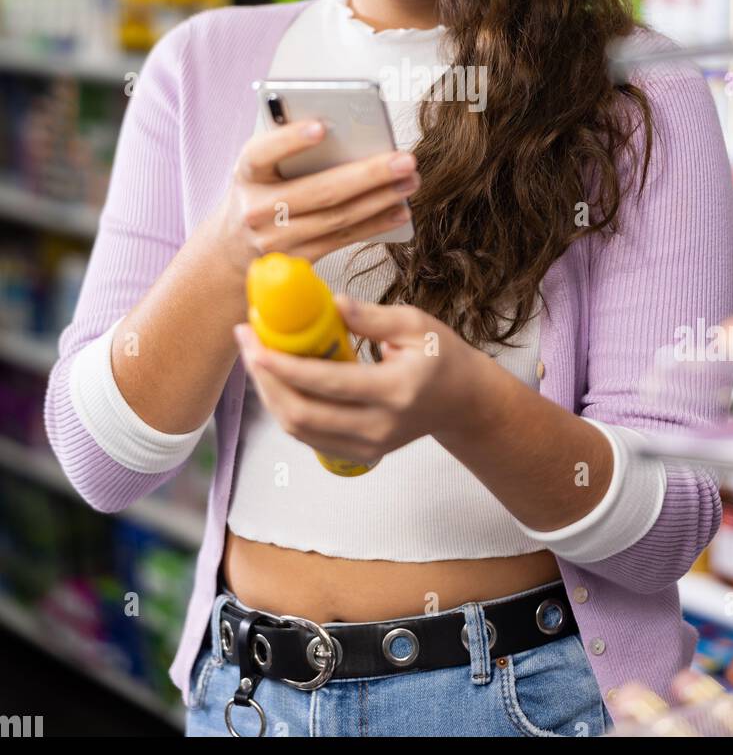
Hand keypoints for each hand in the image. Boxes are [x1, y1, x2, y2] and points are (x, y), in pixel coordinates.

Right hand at [210, 118, 420, 279]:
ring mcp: (277, 241)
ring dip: (381, 199)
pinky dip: (374, 224)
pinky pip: (342, 239)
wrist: (233, 248)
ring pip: (337, 218)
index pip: (262, 153)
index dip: (290, 141)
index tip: (321, 127)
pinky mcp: (297, 260)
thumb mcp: (261, 166)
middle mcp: (257, 209)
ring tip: (410, 181)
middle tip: (405, 159)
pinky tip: (398, 210)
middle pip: (320, 191)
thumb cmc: (258, 191)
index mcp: (246, 173)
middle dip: (369, 174)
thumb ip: (288, 148)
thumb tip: (345, 132)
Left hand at [232, 297, 485, 465]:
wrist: (462, 402)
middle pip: (302, 414)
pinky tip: (276, 380)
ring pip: (299, 430)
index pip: (327, 382)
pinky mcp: (359, 453)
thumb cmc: (441, 356)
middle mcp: (380, 426)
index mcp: (396, 391)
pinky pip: (308, 436)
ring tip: (256, 358)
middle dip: (264, 379)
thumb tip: (328, 302)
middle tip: (247, 344)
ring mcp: (369, 445)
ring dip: (269, 394)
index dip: (283, 364)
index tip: (256, 341)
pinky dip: (285, 409)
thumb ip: (370, 316)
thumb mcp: (415, 324)